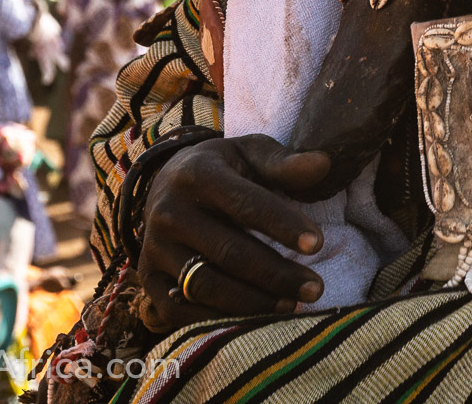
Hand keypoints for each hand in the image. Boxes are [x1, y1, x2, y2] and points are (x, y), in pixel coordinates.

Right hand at [137, 135, 330, 331]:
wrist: (168, 182)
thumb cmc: (224, 169)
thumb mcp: (251, 154)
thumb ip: (284, 163)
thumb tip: (324, 164)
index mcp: (197, 174)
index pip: (245, 204)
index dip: (283, 225)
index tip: (318, 244)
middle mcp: (168, 212)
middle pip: (228, 252)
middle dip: (276, 274)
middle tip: (315, 288)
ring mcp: (154, 248)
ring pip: (205, 285)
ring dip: (253, 302)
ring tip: (291, 304)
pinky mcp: (147, 278)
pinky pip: (181, 310)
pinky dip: (218, 319)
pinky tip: (254, 317)